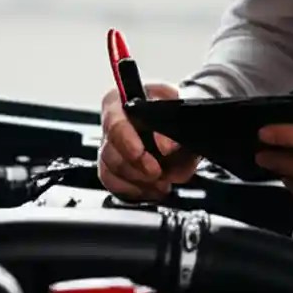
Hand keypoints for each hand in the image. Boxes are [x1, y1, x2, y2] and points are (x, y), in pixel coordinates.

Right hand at [98, 83, 200, 200]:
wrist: (183, 124)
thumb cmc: (174, 110)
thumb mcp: (179, 108)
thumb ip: (174, 123)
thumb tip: (166, 146)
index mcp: (120, 101)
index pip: (113, 121)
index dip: (126, 140)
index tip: (140, 152)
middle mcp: (111, 126)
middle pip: (109, 151)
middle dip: (136, 166)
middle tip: (158, 172)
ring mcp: (110, 149)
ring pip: (110, 172)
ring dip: (139, 181)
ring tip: (161, 181)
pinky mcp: (114, 171)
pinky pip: (115, 186)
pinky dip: (137, 191)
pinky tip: (153, 187)